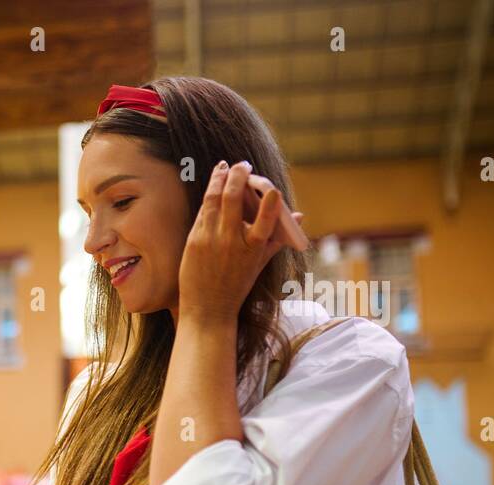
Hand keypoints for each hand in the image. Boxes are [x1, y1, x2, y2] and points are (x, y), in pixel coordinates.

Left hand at [178, 160, 303, 325]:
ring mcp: (211, 239)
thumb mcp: (261, 263)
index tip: (273, 189)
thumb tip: (299, 215)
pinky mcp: (194, 240)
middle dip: (238, 176)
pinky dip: (209, 196)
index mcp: (253, 248)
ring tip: (224, 167)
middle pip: (233, 200)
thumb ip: (278, 237)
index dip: (270, 204)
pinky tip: (213, 184)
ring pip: (214, 200)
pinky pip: (203, 211)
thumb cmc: (237, 285)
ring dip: (219, 179)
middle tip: (242, 165)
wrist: (207, 309)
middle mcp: (231, 241)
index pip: (266, 222)